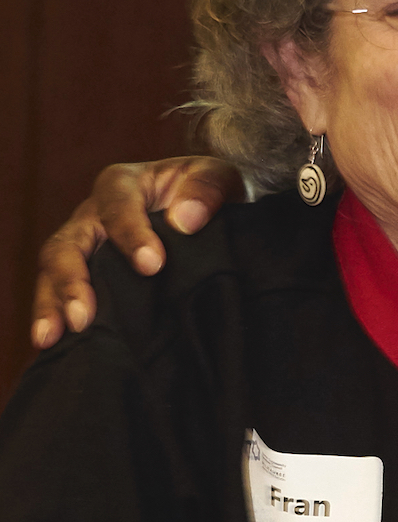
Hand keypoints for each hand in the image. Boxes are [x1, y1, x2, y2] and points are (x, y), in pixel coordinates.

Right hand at [32, 157, 243, 347]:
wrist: (206, 205)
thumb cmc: (208, 190)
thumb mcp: (221, 176)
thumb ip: (207, 188)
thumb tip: (185, 220)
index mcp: (124, 184)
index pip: (118, 206)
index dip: (132, 234)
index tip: (152, 265)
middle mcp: (93, 213)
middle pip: (69, 243)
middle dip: (72, 280)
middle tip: (83, 316)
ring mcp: (86, 243)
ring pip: (54, 270)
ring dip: (51, 304)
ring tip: (51, 338)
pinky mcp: (87, 271)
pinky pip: (59, 291)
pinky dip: (55, 315)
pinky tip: (55, 344)